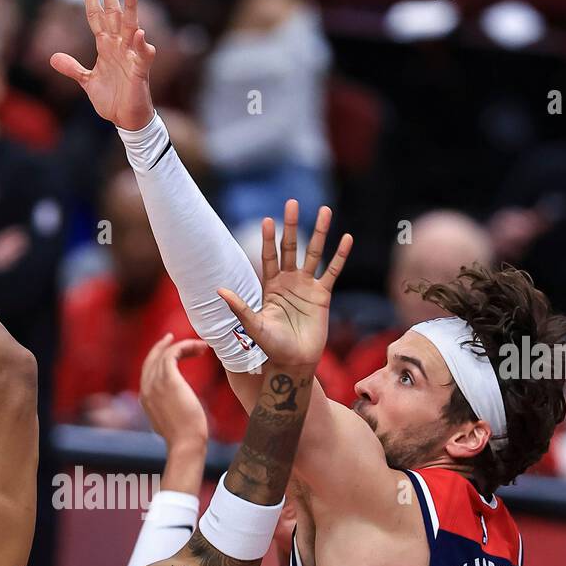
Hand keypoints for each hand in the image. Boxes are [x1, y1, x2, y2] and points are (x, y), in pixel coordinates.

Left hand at [49, 0, 155, 130]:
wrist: (125, 119)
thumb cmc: (111, 98)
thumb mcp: (87, 81)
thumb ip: (72, 68)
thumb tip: (52, 58)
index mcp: (105, 46)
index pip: (97, 17)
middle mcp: (119, 46)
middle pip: (114, 14)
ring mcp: (130, 56)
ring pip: (132, 27)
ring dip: (131, 8)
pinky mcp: (140, 71)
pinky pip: (143, 56)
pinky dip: (142, 46)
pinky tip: (140, 35)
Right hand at [139, 334, 209, 453]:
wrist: (185, 443)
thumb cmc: (184, 438)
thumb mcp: (170, 423)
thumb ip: (167, 411)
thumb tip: (173, 407)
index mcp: (145, 399)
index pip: (148, 372)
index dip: (157, 359)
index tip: (171, 351)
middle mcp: (146, 389)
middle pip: (151, 359)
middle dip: (161, 347)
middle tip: (173, 338)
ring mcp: (155, 383)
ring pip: (164, 354)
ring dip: (183, 346)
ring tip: (200, 347)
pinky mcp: (168, 379)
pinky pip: (173, 353)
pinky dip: (185, 346)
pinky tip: (198, 348)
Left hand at [218, 201, 351, 369]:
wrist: (294, 363)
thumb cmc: (271, 347)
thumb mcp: (254, 326)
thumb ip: (239, 307)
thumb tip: (219, 290)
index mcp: (270, 287)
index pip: (269, 257)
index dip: (268, 240)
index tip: (267, 220)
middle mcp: (288, 282)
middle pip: (290, 248)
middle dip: (291, 226)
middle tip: (292, 203)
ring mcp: (306, 287)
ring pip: (314, 253)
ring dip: (319, 232)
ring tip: (325, 210)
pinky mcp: (323, 296)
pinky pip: (332, 271)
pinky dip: (340, 256)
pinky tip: (346, 238)